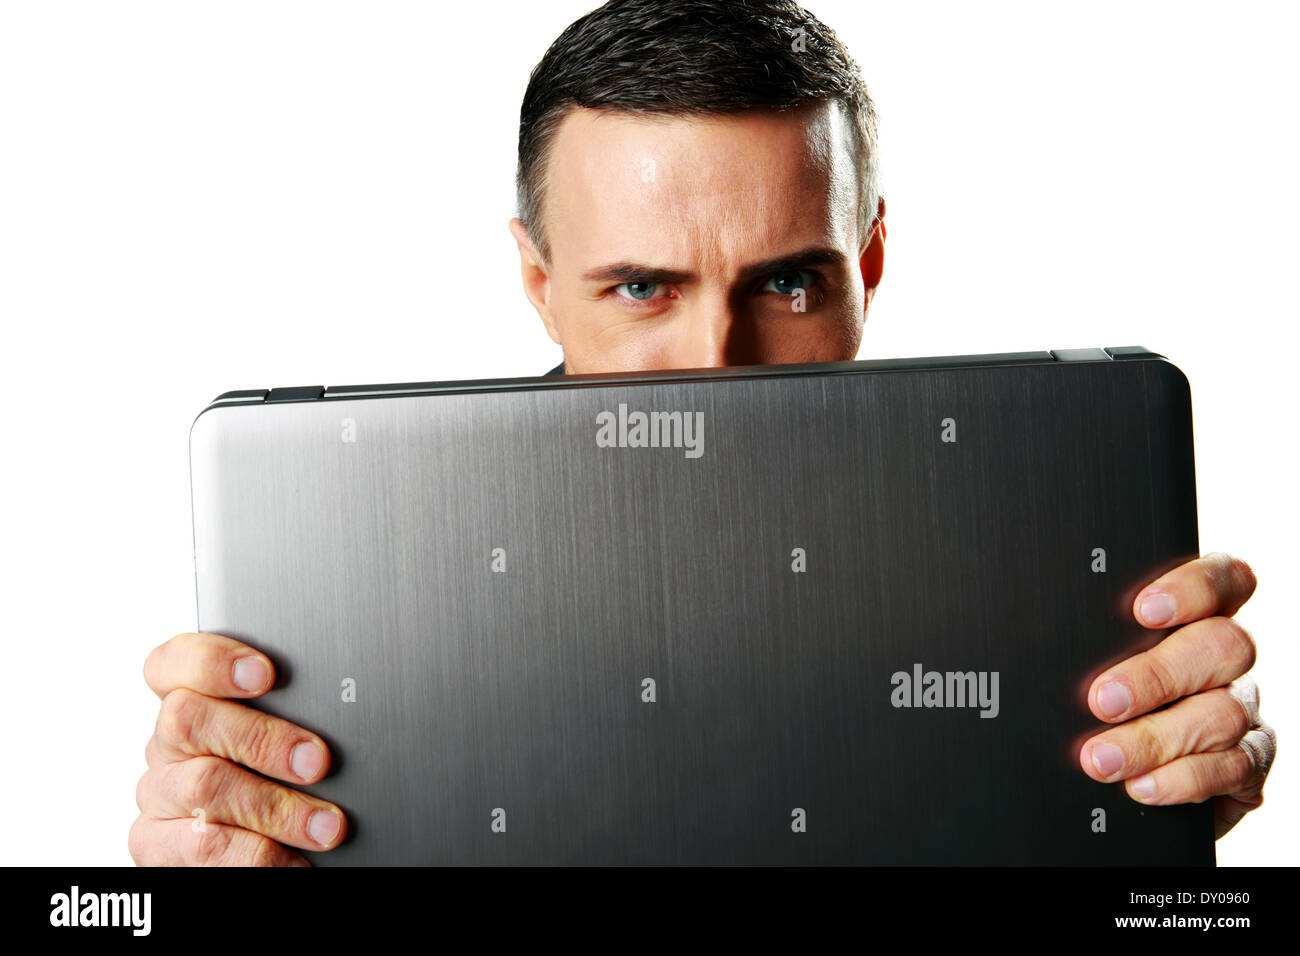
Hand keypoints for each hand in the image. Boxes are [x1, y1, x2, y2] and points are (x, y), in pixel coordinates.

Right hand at [129, 632, 347, 864]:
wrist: (251, 855)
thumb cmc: (278, 779)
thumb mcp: (280, 736)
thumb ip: (292, 712)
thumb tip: (341, 702)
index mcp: (190, 701)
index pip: (173, 663)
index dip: (213, 661)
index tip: (266, 673)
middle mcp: (166, 746)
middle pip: (188, 720)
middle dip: (263, 739)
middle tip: (318, 762)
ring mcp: (158, 796)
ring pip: (205, 787)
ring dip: (277, 808)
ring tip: (326, 826)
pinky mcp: (156, 846)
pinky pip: (204, 847)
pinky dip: (259, 854)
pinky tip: (295, 860)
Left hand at [1079, 552, 1275, 837]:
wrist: (1113, 786)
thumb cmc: (1091, 704)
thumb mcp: (1087, 662)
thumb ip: (1086, 645)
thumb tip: (1035, 635)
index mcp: (1195, 617)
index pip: (1221, 580)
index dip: (1192, 588)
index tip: (1143, 609)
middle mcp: (1223, 658)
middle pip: (1223, 645)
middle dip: (1157, 674)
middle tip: (1101, 701)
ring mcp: (1241, 708)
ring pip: (1222, 711)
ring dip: (1155, 738)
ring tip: (1100, 759)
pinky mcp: (1245, 764)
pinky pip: (1232, 767)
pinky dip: (1182, 778)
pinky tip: (1141, 785)